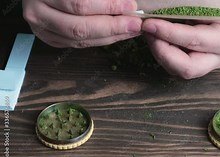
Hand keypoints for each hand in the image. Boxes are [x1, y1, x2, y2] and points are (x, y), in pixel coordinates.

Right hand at [22, 0, 141, 47]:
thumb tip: (126, 3)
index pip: (81, 4)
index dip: (109, 7)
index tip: (130, 6)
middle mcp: (38, 15)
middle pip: (81, 28)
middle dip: (113, 27)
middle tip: (135, 24)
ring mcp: (44, 31)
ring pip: (81, 40)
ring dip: (110, 37)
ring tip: (131, 30)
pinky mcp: (52, 40)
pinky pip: (80, 45)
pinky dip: (101, 40)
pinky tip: (117, 34)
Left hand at [142, 1, 219, 78]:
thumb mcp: (206, 0)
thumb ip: (182, 7)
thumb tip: (152, 9)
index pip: (193, 40)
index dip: (167, 33)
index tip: (148, 24)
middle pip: (187, 68)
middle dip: (162, 52)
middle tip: (147, 32)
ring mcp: (210, 63)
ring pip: (178, 69)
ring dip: (159, 52)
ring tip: (150, 32)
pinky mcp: (200, 63)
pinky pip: (177, 65)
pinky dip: (163, 53)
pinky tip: (157, 38)